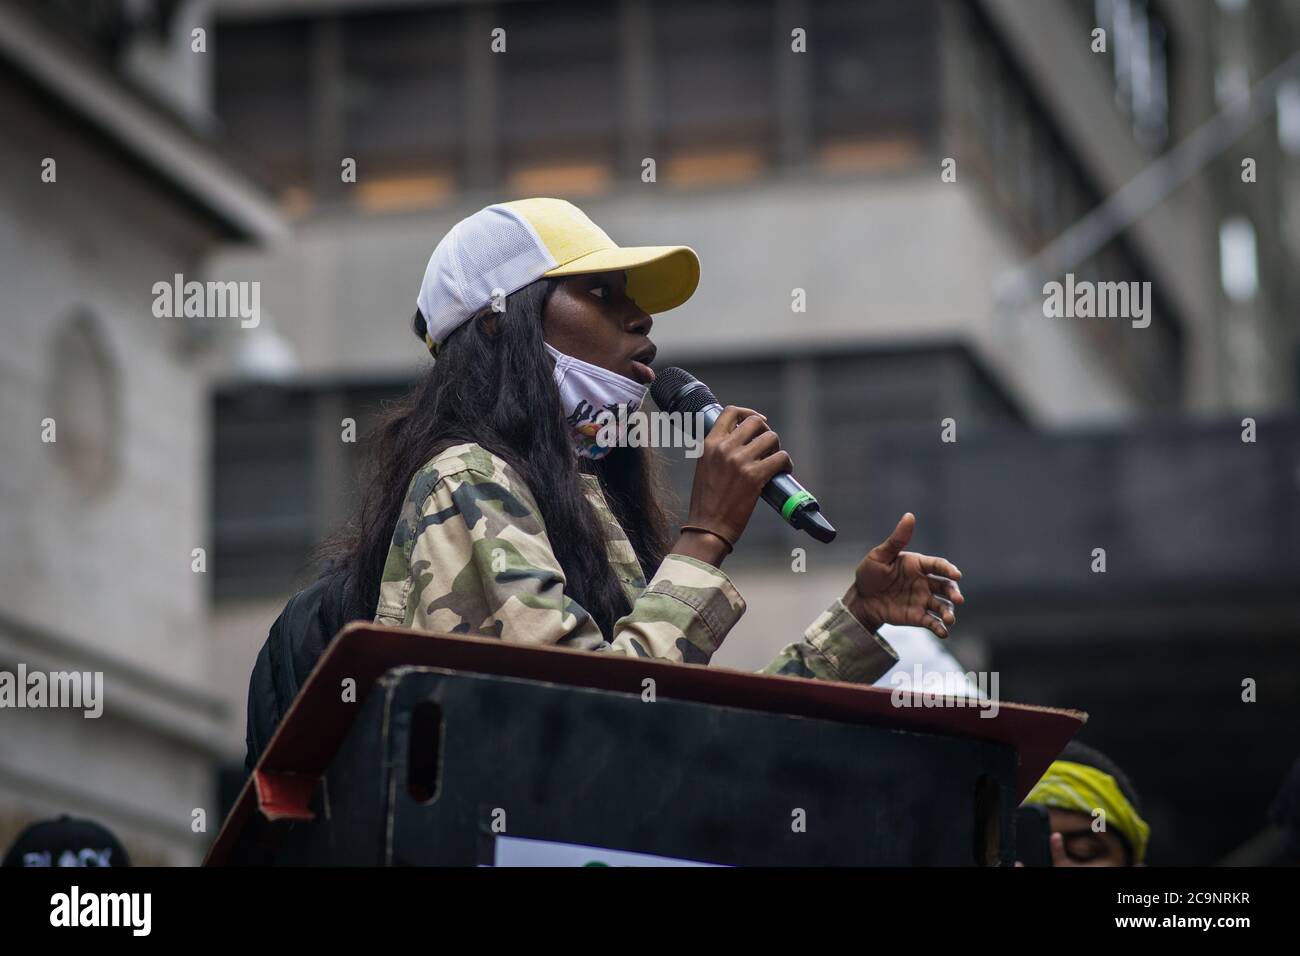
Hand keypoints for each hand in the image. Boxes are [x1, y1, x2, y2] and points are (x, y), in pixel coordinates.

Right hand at [680, 406, 791, 554]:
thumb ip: (717, 452)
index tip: (757, 421)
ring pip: (771, 438)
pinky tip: (783, 471)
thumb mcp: (704, 468)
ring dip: (777, 448)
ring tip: (775, 462)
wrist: (708, 527)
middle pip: (756, 422)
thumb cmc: (707, 502)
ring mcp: (740, 461)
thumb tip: (740, 442)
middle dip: (766, 432)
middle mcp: (724, 448)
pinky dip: (786, 464)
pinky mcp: (754, 476)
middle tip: (768, 447)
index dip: (748, 413)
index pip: (731, 412)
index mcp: (709, 444)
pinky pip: (780, 458)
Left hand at [843, 513, 962, 636]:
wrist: (861, 599)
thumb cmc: (870, 573)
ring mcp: (923, 600)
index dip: (949, 569)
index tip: (956, 574)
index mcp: (919, 565)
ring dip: (949, 612)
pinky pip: (932, 622)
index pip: (938, 565)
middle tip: (958, 599)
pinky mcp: (918, 616)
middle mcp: (925, 582)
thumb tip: (910, 516)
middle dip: (954, 593)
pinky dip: (940, 628)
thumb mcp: (880, 555)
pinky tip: (944, 633)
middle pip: (946, 586)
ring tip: (950, 619)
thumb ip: (897, 539)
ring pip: (943, 606)